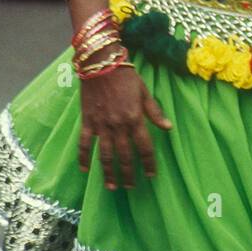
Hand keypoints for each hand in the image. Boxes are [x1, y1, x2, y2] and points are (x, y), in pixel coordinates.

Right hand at [79, 66, 172, 190]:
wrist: (101, 63)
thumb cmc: (125, 76)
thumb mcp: (144, 92)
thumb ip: (154, 112)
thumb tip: (168, 128)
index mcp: (135, 118)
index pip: (144, 147)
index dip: (148, 163)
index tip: (151, 175)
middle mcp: (118, 125)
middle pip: (124, 156)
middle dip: (129, 174)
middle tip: (131, 187)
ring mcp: (101, 125)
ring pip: (105, 155)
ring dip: (109, 173)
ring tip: (112, 187)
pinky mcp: (87, 122)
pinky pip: (84, 144)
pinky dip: (83, 158)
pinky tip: (84, 171)